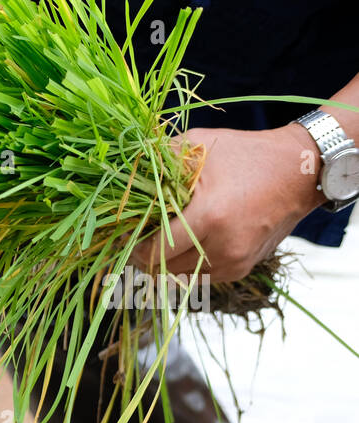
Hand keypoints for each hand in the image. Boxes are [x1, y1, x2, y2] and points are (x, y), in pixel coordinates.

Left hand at [133, 125, 326, 282]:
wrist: (300, 170)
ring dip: (165, 266)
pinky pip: (203, 278)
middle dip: (146, 259)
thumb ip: (160, 157)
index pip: (156, 252)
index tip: (124, 240)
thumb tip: (122, 171)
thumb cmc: (247, 154)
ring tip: (157, 246)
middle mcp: (223, 245)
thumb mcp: (200, 144)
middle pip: (165, 270)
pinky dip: (188, 267)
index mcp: (209, 216)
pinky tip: (183, 249)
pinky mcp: (243, 267)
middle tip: (136, 243)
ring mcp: (235, 260)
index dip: (134, 250)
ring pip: (182, 278)